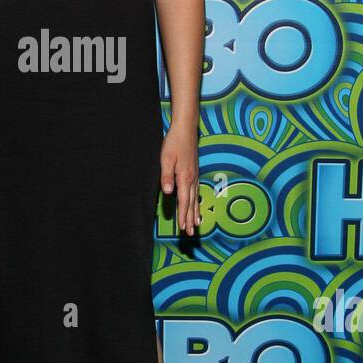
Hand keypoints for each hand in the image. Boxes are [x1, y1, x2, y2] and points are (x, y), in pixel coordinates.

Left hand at [160, 122, 200, 236]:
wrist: (186, 130)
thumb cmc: (174, 143)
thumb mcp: (166, 159)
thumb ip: (166, 176)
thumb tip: (168, 192)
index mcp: (184, 177)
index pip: (183, 201)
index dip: (183, 216)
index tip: (184, 228)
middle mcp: (192, 179)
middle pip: (191, 203)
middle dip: (190, 218)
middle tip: (191, 233)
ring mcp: (195, 175)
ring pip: (195, 198)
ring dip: (195, 212)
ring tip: (196, 224)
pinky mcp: (194, 172)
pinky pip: (196, 191)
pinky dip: (197, 201)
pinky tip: (197, 205)